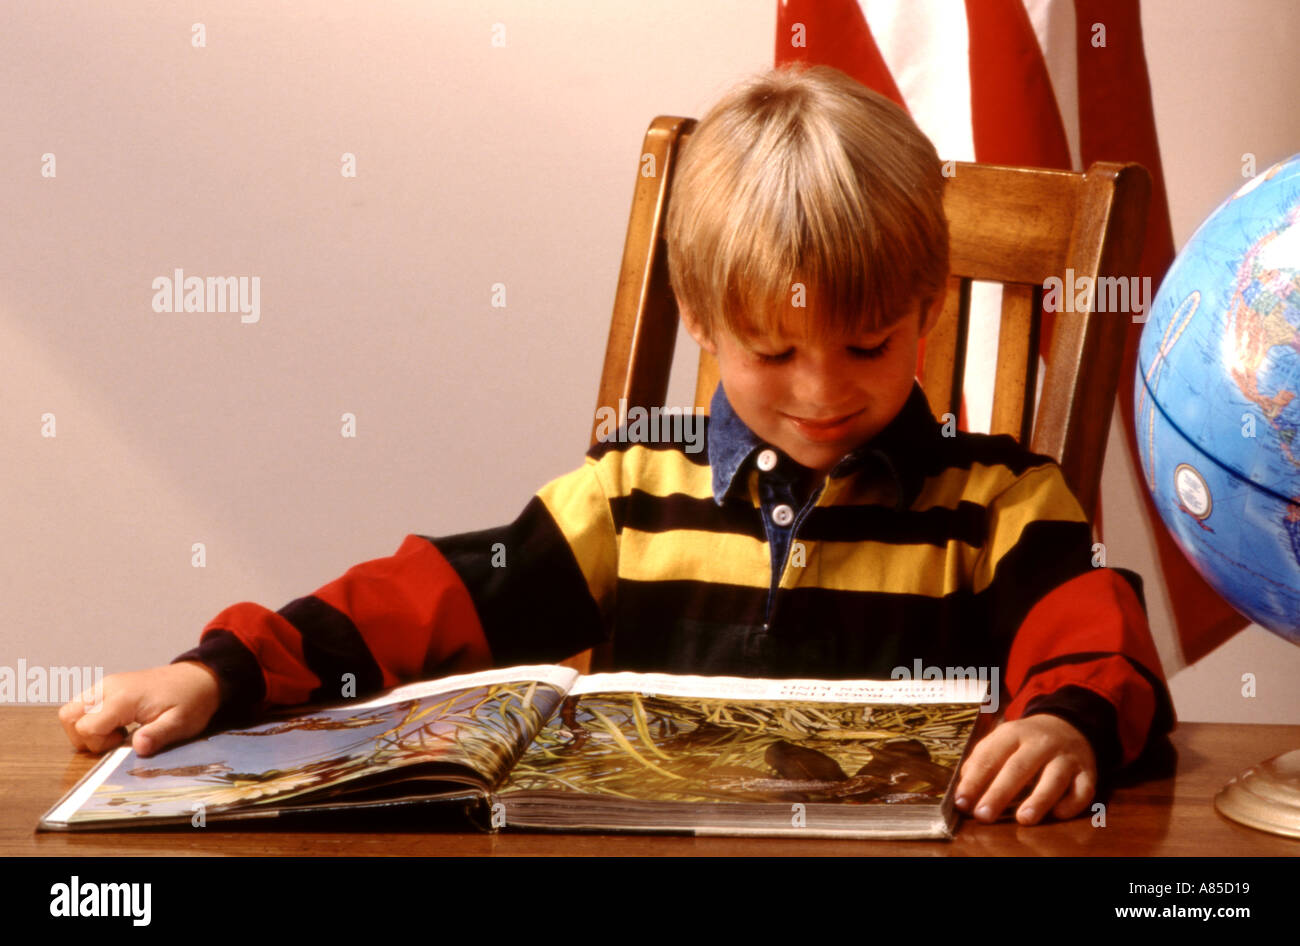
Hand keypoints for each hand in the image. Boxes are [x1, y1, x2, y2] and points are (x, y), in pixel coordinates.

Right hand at [58, 661, 221, 757]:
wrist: (199, 678)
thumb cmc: (191, 701)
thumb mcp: (180, 723)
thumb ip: (158, 735)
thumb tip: (138, 748)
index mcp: (123, 698)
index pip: (85, 726)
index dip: (98, 743)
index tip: (123, 742)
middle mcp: (108, 687)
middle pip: (68, 716)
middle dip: (84, 737)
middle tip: (115, 739)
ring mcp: (106, 684)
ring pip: (72, 709)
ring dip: (86, 728)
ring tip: (117, 731)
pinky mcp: (109, 686)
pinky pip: (84, 705)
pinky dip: (92, 719)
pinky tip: (118, 723)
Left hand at [954, 714, 1095, 824]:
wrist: (1067, 725)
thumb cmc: (1026, 741)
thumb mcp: (1001, 740)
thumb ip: (981, 760)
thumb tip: (964, 788)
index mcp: (1013, 733)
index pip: (990, 756)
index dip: (974, 780)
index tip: (961, 802)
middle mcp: (1040, 743)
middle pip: (1019, 767)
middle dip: (999, 793)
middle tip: (983, 815)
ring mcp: (1065, 757)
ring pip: (1054, 778)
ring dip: (1039, 800)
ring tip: (1022, 819)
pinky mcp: (1087, 771)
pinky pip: (1083, 789)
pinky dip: (1072, 803)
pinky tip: (1058, 814)